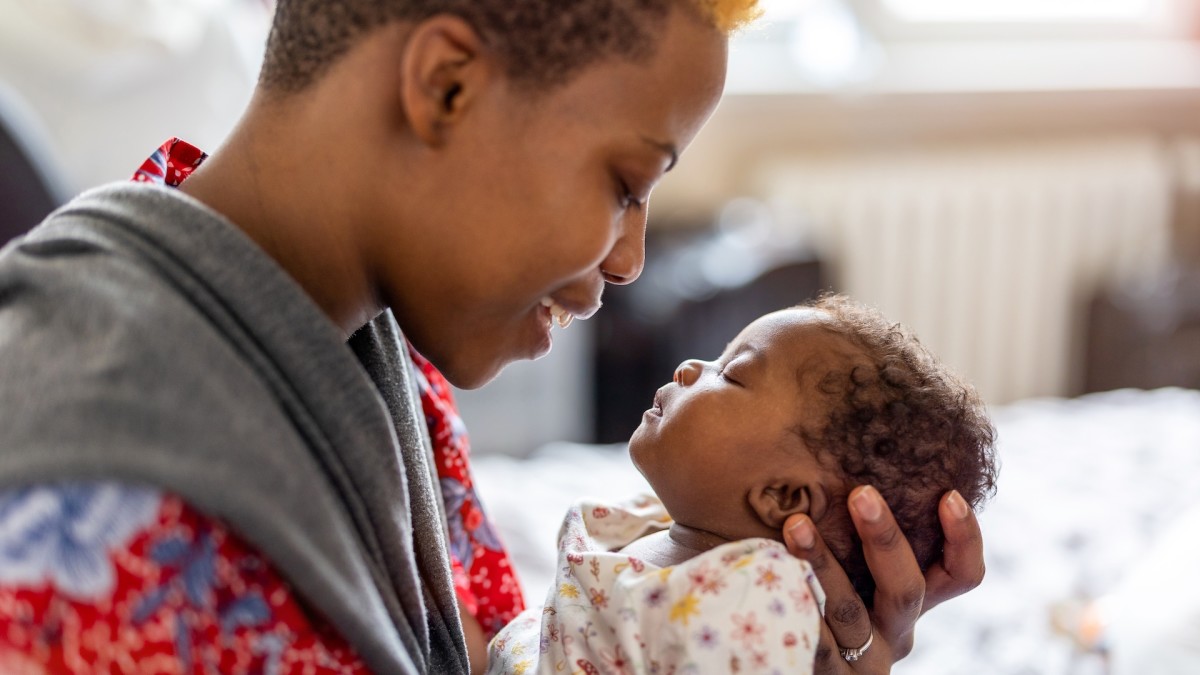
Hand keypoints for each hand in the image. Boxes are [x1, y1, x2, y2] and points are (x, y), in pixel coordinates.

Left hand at [782, 486, 983, 672]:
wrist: (771, 653)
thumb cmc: (808, 585)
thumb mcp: (848, 560)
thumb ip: (853, 518)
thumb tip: (852, 424)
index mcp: (911, 601)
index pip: (960, 575)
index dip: (964, 537)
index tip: (948, 494)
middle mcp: (895, 632)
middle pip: (907, 588)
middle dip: (885, 537)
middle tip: (860, 492)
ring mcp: (861, 660)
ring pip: (849, 609)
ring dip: (824, 562)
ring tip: (796, 523)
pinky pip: (812, 638)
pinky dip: (795, 601)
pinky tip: (772, 570)